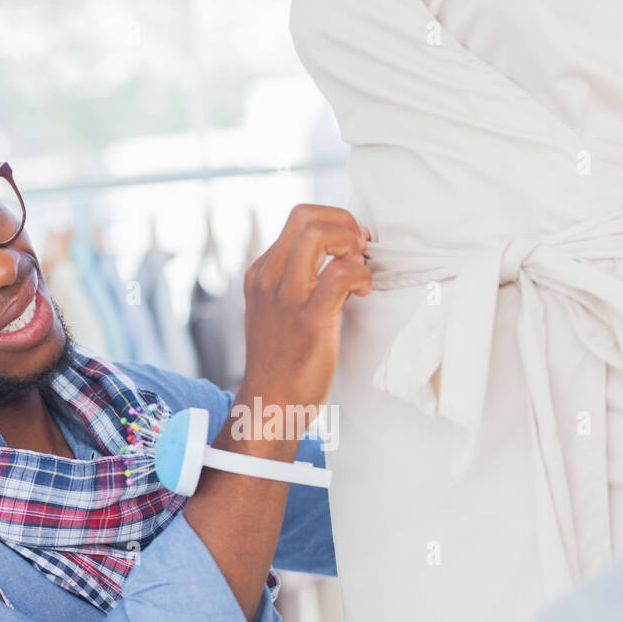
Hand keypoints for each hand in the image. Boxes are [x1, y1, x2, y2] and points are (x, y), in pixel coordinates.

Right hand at [239, 204, 371, 415]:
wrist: (269, 405)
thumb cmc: (281, 362)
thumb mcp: (275, 312)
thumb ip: (294, 283)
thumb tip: (338, 258)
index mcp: (260, 274)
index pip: (296, 220)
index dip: (332, 223)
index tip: (349, 245)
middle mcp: (268, 279)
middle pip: (304, 215)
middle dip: (342, 222)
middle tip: (359, 248)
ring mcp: (285, 298)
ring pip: (316, 234)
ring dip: (349, 243)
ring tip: (359, 269)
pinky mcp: (308, 319)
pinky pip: (340, 274)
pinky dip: (360, 274)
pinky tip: (362, 292)